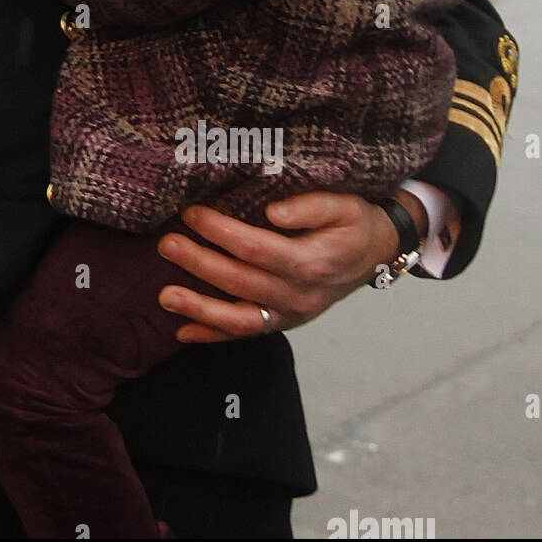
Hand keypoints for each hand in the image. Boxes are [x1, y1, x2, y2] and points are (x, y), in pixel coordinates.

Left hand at [156, 189, 427, 343]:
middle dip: (199, 263)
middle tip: (166, 244)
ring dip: (199, 309)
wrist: (377, 254)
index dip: (220, 231)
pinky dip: (212, 336)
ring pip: (238, 318)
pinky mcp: (282, 323)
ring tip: (164, 296)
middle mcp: (299, 296)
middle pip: (240, 281)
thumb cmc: (355, 223)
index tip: (192, 212)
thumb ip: (310, 206)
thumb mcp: (344, 205)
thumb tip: (273, 212)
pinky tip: (182, 332)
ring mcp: (290, 315)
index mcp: (312, 263)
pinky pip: (245, 333)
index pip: (255, 248)